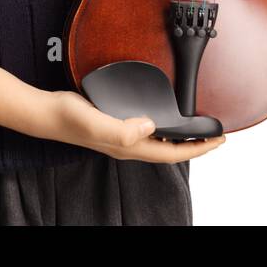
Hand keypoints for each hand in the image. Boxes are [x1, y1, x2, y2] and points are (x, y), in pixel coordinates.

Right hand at [42, 90, 227, 162]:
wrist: (47, 112)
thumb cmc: (68, 118)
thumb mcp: (95, 122)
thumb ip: (122, 129)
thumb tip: (150, 126)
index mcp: (128, 147)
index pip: (172, 153)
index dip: (198, 149)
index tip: (219, 140)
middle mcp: (128, 144)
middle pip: (170, 151)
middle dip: (195, 146)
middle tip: (216, 135)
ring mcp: (122, 136)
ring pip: (160, 142)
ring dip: (181, 139)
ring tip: (197, 129)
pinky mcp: (116, 124)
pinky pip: (147, 130)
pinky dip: (163, 127)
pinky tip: (163, 118)